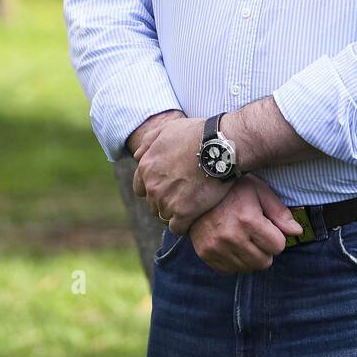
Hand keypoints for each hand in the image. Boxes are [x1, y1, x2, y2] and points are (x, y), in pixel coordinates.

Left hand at [132, 116, 230, 230]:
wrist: (220, 145)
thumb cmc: (197, 133)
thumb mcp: (168, 129)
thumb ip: (149, 142)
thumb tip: (136, 156)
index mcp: (146, 167)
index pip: (140, 189)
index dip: (155, 188)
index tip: (169, 185)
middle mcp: (153, 186)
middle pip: (153, 204)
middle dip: (165, 200)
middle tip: (184, 193)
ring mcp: (167, 201)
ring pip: (165, 216)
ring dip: (175, 212)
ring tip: (192, 202)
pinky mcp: (184, 213)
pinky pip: (178, 228)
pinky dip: (184, 225)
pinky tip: (195, 216)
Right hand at [188, 174, 304, 271]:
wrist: (196, 191)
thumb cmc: (233, 189)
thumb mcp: (259, 191)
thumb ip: (279, 212)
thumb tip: (297, 232)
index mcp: (248, 220)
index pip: (278, 246)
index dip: (277, 236)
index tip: (269, 226)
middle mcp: (232, 237)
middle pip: (265, 262)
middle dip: (266, 248)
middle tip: (257, 233)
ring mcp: (217, 248)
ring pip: (249, 268)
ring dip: (251, 256)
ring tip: (244, 237)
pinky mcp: (207, 255)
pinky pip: (231, 270)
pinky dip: (235, 260)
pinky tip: (232, 243)